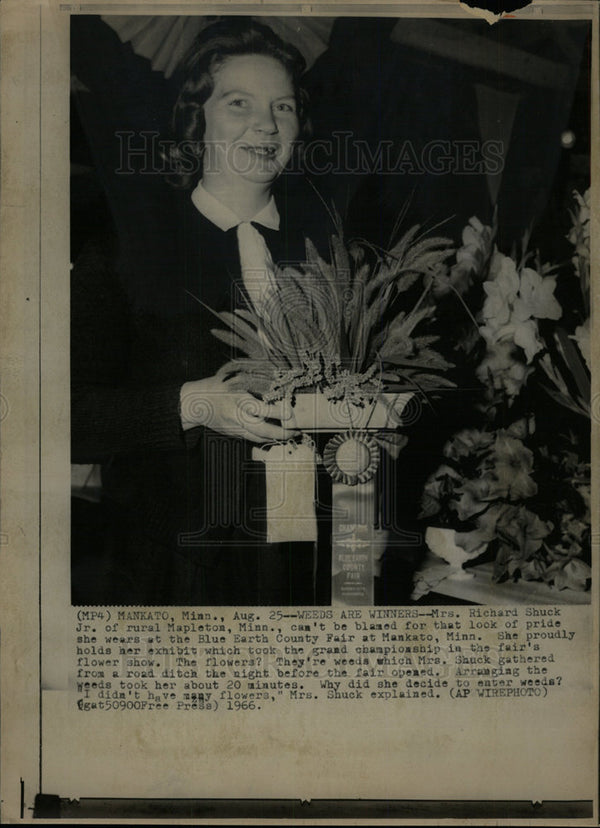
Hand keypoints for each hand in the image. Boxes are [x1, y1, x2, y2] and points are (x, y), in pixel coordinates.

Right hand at [180, 376, 298, 442]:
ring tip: (291, 435)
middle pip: (261, 429)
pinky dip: (266, 438)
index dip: (276, 412)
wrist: (193, 403)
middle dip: (281, 433)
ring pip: (258, 437)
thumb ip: (252, 379)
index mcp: (236, 399)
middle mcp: (236, 415)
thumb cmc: (216, 386)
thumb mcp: (233, 377)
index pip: (260, 408)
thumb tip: (278, 377)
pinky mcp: (233, 434)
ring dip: (276, 438)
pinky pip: (252, 439)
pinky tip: (277, 435)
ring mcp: (234, 427)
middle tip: (296, 431)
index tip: (290, 412)